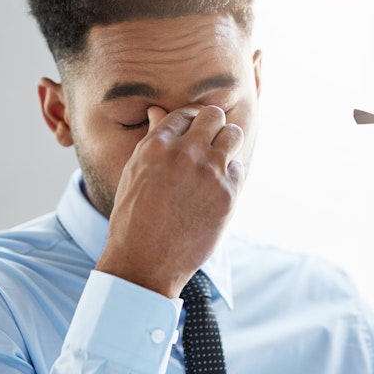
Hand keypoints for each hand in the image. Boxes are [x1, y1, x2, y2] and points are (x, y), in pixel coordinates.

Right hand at [95, 105, 244, 297]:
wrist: (145, 262)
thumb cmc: (135, 217)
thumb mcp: (135, 173)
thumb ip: (152, 139)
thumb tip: (158, 111)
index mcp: (157, 145)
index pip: (185, 113)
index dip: (189, 124)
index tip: (191, 136)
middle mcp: (185, 153)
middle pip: (214, 115)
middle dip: (212, 126)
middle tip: (208, 142)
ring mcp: (209, 173)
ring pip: (233, 135)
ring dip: (227, 142)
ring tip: (218, 159)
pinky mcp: (228, 194)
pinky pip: (238, 168)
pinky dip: (230, 175)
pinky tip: (215, 190)